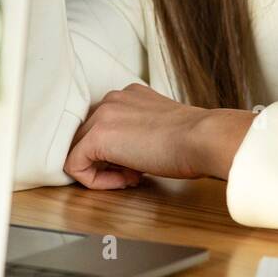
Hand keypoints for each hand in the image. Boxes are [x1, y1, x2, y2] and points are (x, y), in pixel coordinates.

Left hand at [63, 84, 256, 188]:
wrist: (201, 138)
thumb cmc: (193, 139)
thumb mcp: (162, 128)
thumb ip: (141, 133)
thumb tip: (129, 156)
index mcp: (129, 95)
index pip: (105, 125)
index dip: (118, 151)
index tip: (138, 163)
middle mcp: (112, 99)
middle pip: (89, 138)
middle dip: (109, 161)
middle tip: (135, 173)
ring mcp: (103, 115)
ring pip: (79, 150)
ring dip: (104, 170)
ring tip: (133, 176)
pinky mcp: (97, 136)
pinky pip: (75, 166)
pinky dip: (95, 181)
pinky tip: (124, 181)